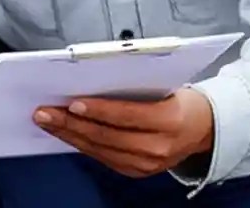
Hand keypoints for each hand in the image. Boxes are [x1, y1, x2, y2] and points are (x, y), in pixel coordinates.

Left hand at [33, 88, 214, 177]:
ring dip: (69, 134)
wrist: (203, 128)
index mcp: (170, 120)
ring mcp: (147, 164)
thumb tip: (89, 77)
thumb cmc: (180, 100)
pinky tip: (65, 132)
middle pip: (107, 136)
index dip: (98, 110)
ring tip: (47, 121)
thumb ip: (132, 83)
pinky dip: (80, 144)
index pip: (128, 115)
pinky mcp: (137, 171)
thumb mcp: (165, 84)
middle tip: (45, 111)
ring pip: (100, 149)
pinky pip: (102, 157)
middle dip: (72, 123)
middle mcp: (159, 147)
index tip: (72, 102)